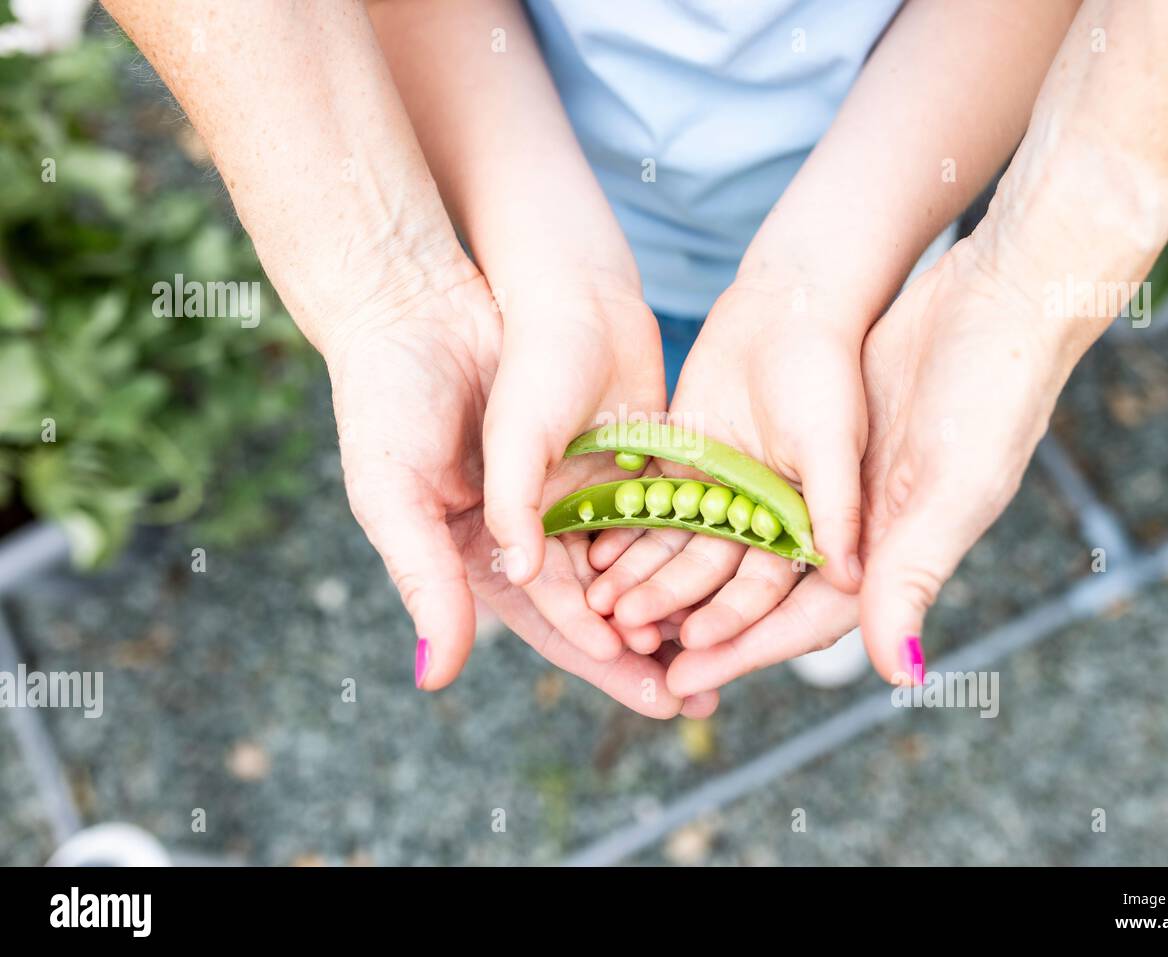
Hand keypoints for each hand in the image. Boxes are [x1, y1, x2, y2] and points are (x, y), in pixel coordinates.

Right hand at [322, 262, 714, 717]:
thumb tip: (438, 676)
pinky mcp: (601, 441)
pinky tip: (726, 552)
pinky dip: (683, 525)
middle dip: (651, 645)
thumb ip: (424, 576)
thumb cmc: (387, 398)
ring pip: (634, 554)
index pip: (550, 622)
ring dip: (676, 593)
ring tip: (728, 631)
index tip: (655, 693)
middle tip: (706, 689)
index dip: (601, 660)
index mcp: (479, 553)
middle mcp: (530, 529)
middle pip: (603, 602)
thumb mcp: (395, 493)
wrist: (414, 300)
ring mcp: (570, 484)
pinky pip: (649, 491)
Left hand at [584, 277, 867, 651]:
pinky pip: (660, 512)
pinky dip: (632, 533)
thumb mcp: (836, 440)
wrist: (792, 305)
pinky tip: (597, 554)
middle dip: (676, 611)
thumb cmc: (830, 371)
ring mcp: (732, 501)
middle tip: (629, 635)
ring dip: (647, 581)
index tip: (693, 655)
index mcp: (825, 537)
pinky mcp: (696, 469)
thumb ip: (838, 507)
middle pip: (723, 587)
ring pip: (686, 554)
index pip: (783, 605)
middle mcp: (776, 530)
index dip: (739, 634)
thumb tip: (849, 583)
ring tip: (602, 606)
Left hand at [666, 239, 1082, 693]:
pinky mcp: (789, 435)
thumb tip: (896, 673)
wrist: (990, 297)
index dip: (745, 646)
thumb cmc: (991, 397)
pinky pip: (723, 479)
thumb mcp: (952, 487)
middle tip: (628, 635)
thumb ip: (913, 573)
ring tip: (610, 588)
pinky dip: (677, 501)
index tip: (685, 670)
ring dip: (672, 564)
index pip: (805, 618)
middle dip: (693, 614)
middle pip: (755, 587)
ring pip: (729, 536)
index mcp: (887, 554)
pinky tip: (626, 515)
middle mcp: (845, 527)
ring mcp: (812, 480)